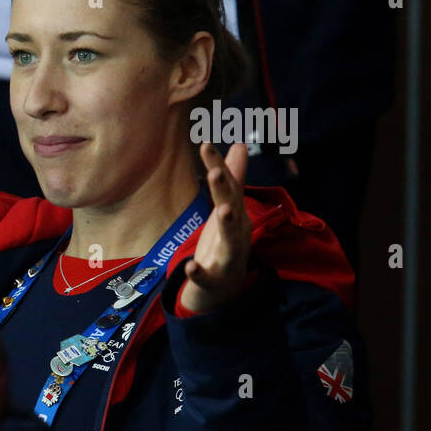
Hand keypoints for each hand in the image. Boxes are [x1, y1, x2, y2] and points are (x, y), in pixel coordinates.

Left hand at [179, 142, 253, 313]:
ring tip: (222, 211)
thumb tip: (239, 144)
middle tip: (215, 172)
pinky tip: (191, 266)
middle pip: (232, 207)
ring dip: (227, 224)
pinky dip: (200, 272)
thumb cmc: (226, 241)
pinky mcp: (215, 278)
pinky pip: (207, 276)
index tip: (204, 145)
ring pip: (230, 239)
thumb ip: (234, 177)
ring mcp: (228, 256)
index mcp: (236, 213)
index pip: (228, 186)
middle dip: (225, 190)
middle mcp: (236, 231)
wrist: (226, 286)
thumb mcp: (229, 208)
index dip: (218, 166)